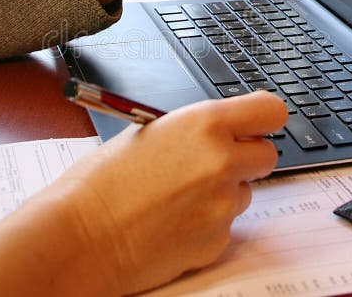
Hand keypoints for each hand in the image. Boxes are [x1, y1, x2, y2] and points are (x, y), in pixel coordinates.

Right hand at [0, 91, 286, 295]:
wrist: (80, 236)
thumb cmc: (101, 181)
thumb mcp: (149, 132)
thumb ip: (195, 129)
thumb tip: (223, 131)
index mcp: (205, 125)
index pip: (270, 111)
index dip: (262, 120)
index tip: (254, 126)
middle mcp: (221, 162)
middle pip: (267, 155)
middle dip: (245, 158)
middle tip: (213, 163)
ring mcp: (222, 205)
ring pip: (244, 192)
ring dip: (222, 192)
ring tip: (177, 196)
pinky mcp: (217, 241)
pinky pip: (226, 225)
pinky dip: (207, 222)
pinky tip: (172, 220)